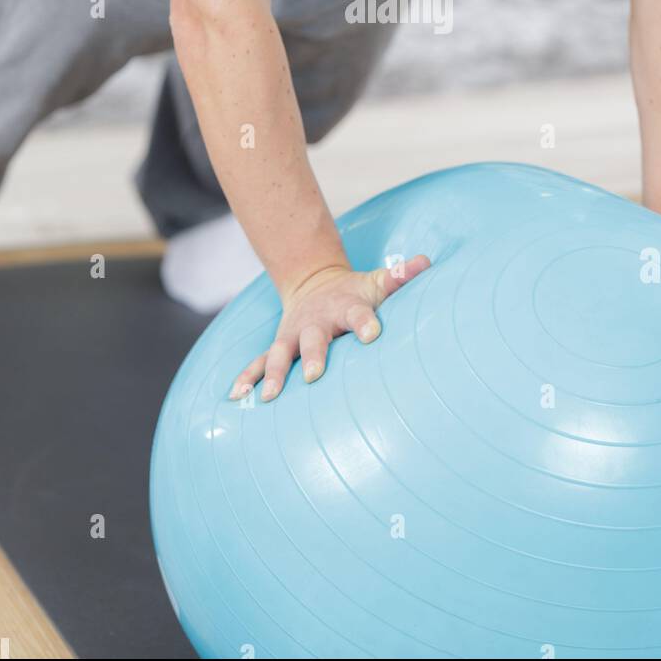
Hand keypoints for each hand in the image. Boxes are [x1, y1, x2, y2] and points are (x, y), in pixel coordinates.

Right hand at [228, 254, 431, 401]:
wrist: (315, 282)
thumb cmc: (355, 292)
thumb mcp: (377, 282)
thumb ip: (400, 275)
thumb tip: (425, 262)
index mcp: (345, 308)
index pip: (358, 314)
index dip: (366, 323)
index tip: (373, 335)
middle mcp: (316, 323)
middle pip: (314, 340)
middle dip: (312, 356)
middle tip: (313, 375)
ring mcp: (293, 335)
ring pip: (280, 354)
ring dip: (274, 374)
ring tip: (268, 397)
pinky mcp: (279, 346)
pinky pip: (258, 363)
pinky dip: (246, 378)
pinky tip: (236, 397)